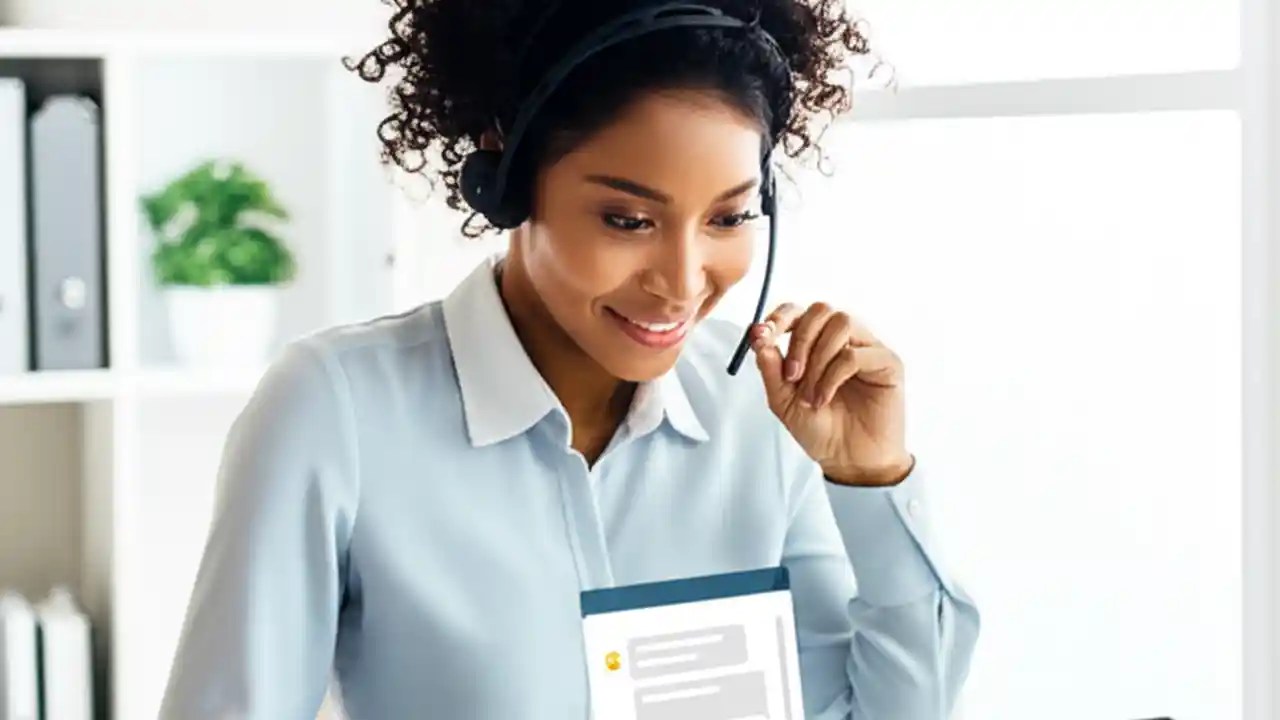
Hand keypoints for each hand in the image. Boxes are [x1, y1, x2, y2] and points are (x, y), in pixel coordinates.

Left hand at [751, 302, 912, 486]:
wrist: (848, 461)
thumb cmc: (820, 429)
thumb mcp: (782, 400)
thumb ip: (770, 367)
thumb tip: (758, 335)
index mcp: (817, 343)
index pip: (799, 310)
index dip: (780, 317)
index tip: (763, 335)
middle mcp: (844, 339)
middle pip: (821, 310)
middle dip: (800, 339)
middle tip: (791, 375)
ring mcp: (867, 348)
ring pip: (841, 323)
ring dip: (818, 359)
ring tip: (810, 394)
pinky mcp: (887, 362)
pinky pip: (855, 354)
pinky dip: (832, 376)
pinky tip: (824, 398)